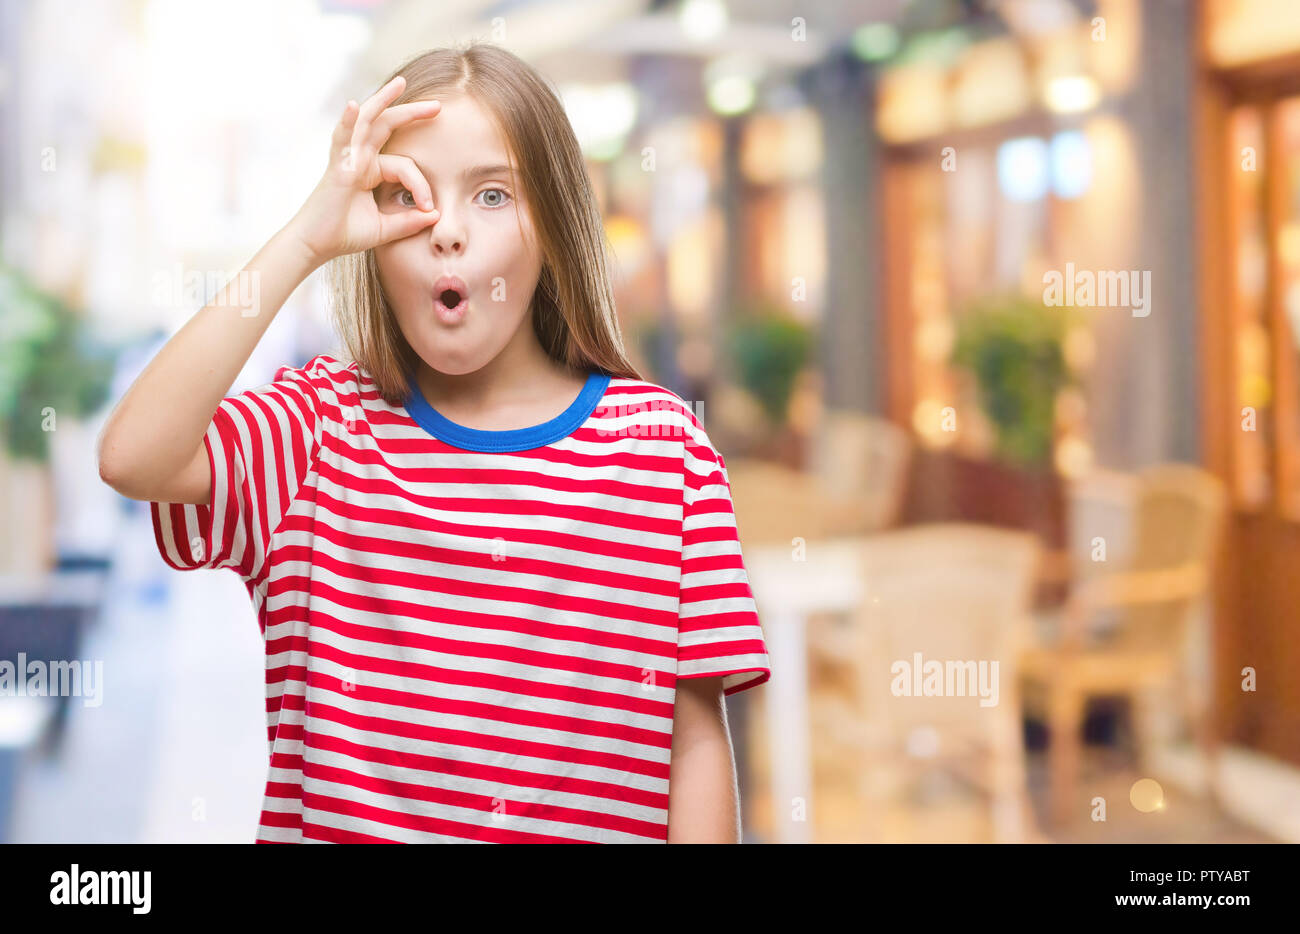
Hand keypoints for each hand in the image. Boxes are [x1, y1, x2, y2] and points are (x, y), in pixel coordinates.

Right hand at [287, 75, 440, 266]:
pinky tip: (353, 105)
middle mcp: (359, 159)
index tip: (428, 207)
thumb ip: (409, 221)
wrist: (317, 246)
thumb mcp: (386, 228)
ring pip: (366, 122)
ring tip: (400, 83)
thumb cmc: (345, 235)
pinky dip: (347, 121)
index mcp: (370, 170)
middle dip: (411, 113)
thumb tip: (436, 214)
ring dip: (383, 100)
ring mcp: (346, 159)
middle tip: (437, 106)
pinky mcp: (336, 167)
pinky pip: (341, 139)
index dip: (421, 185)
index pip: (405, 165)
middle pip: (386, 126)